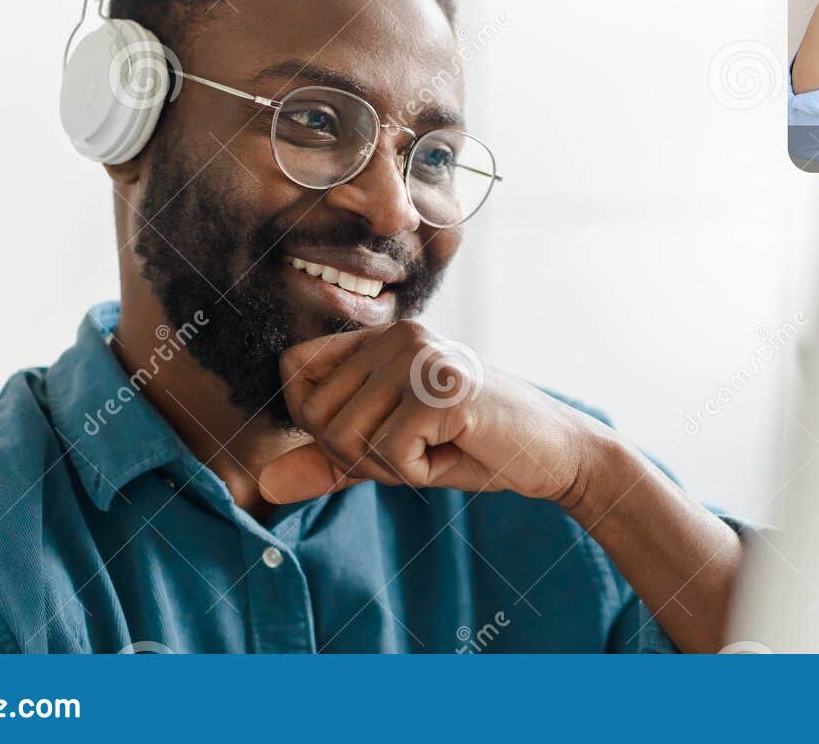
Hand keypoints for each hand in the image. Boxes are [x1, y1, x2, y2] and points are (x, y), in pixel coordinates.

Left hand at [257, 320, 599, 504]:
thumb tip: (264, 484)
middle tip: (414, 451)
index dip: (314, 420)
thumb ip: (329, 462)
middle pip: (316, 413)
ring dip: (389, 468)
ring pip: (347, 437)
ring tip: (437, 450)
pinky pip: (390, 453)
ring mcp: (423, 357)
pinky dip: (419, 473)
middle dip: (357, 456)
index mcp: (382, 338)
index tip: (370, 437)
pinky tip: (456, 451)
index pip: (294, 369)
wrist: (554, 453)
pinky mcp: (444, 388)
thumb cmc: (475, 447)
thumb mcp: (392, 454)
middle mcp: (399, 335)